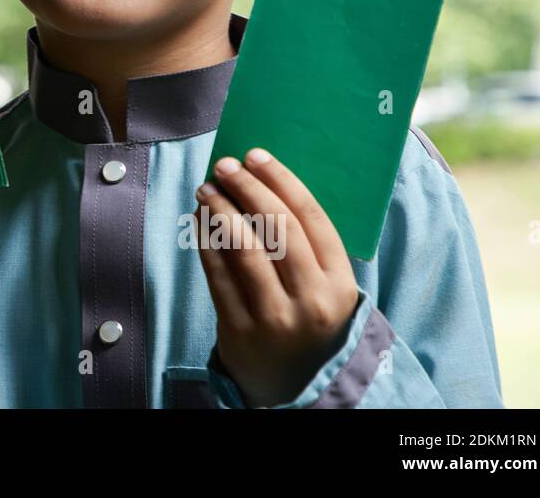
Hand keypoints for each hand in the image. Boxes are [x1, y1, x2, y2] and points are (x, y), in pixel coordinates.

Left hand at [194, 147, 359, 406]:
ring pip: (244, 249)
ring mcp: (275, 318)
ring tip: (206, 188)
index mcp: (340, 284)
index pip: (311, 218)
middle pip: (278, 228)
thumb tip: (265, 180)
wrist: (295, 384)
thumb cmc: (308, 318)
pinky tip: (199, 220)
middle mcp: (311, 301)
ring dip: (221, 210)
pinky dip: (206, 242)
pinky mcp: (240, 331)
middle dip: (248, 188)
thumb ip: (307, 245)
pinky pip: (217, 275)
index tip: (257, 155)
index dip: (281, 181)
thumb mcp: (325, 287)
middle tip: (225, 165)